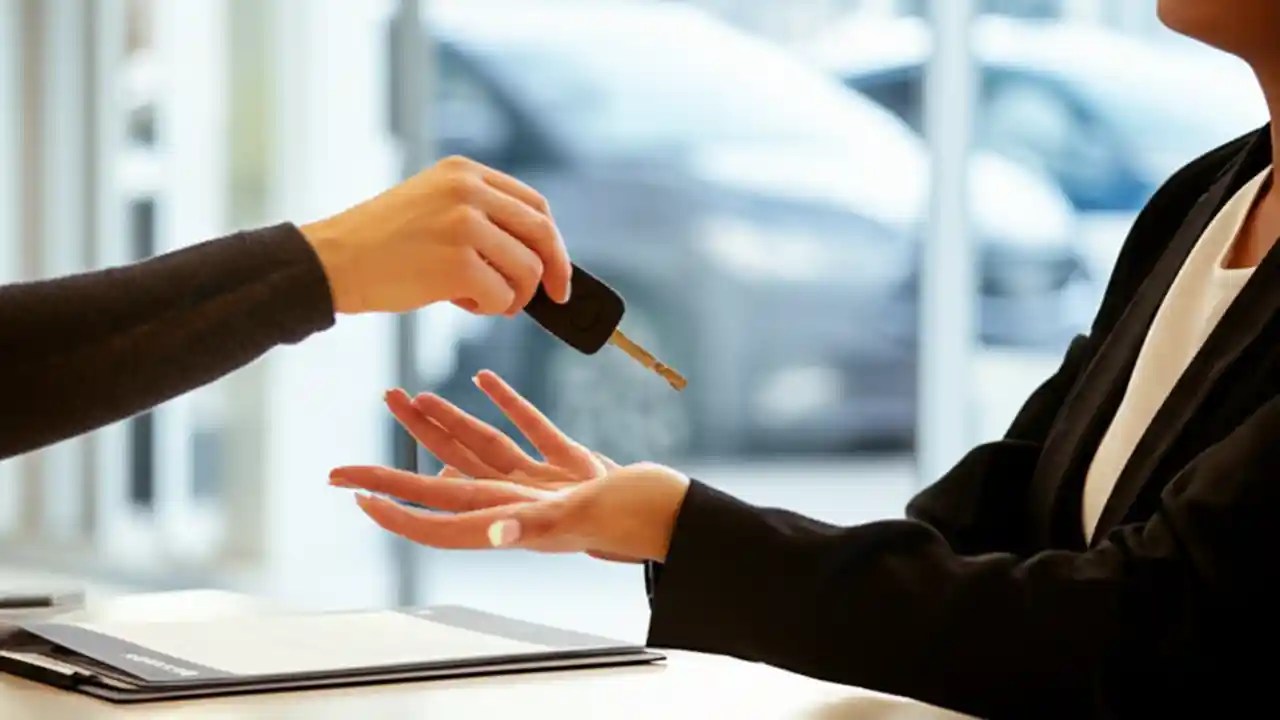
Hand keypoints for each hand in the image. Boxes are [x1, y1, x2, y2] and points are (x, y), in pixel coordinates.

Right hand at [300, 156, 570, 316]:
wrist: (332, 262)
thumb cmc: (382, 245)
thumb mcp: (433, 206)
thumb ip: (481, 217)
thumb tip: (537, 258)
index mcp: (465, 172)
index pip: (534, 204)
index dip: (553, 242)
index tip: (557, 270)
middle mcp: (468, 190)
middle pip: (541, 234)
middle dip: (553, 272)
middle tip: (549, 299)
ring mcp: (464, 225)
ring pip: (527, 270)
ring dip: (511, 296)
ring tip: (480, 299)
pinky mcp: (457, 263)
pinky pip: (501, 296)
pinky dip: (489, 308)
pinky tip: (460, 303)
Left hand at [329, 371, 690, 561]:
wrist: (674, 515)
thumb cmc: (630, 522)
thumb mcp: (579, 518)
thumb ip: (534, 525)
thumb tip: (496, 533)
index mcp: (506, 519)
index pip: (435, 519)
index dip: (394, 510)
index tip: (355, 494)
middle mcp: (513, 503)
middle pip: (440, 480)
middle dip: (394, 466)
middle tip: (347, 462)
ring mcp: (539, 484)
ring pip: (476, 449)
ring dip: (440, 424)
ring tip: (406, 397)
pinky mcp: (567, 464)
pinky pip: (525, 429)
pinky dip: (503, 404)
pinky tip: (484, 382)